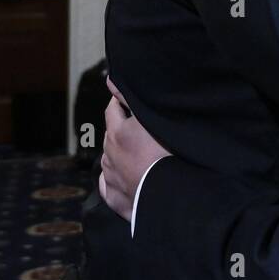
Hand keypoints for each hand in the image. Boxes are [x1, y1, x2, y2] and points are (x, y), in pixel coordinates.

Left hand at [98, 77, 171, 222]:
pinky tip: (122, 179)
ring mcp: (111, 179)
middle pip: (110, 136)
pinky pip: (109, 187)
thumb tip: (109, 79)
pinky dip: (114, 181)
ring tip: (136, 155)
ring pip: (109, 161)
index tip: (127, 99)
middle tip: (138, 129)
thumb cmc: (167, 153)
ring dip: (118, 155)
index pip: (113, 110)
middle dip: (120, 130)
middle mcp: (109, 155)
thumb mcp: (151, 119)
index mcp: (118, 134)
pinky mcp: (116, 199)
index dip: (119, 102)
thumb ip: (128, 98)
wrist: (170, 194)